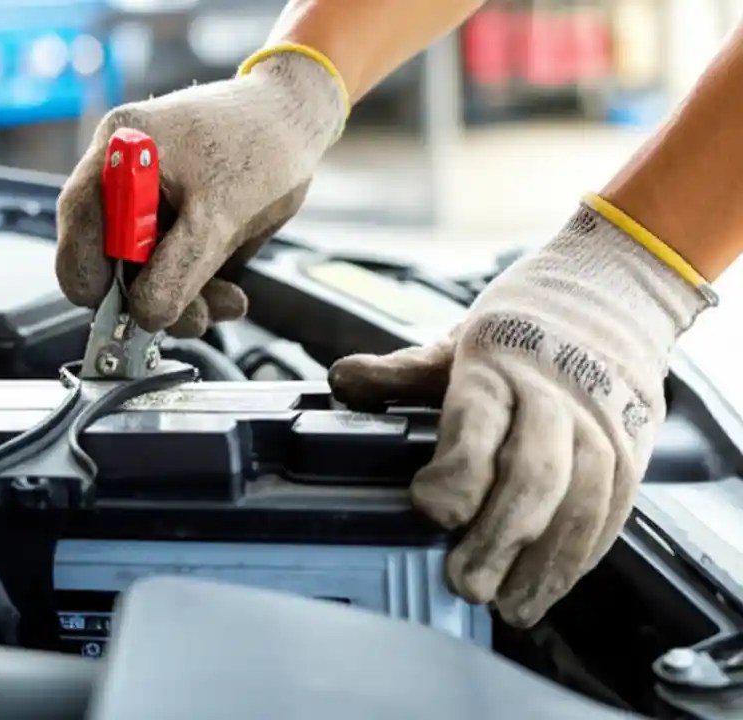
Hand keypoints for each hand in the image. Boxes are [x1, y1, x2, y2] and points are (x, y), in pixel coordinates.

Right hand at [55, 51, 345, 337]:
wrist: (297, 120)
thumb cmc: (262, 140)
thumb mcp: (221, 213)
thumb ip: (178, 268)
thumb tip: (146, 315)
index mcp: (119, 152)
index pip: (78, 221)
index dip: (91, 272)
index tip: (120, 311)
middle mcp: (123, 177)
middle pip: (109, 256)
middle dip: (150, 295)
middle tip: (193, 317)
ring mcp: (147, 204)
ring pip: (143, 273)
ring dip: (183, 301)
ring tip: (225, 303)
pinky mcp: (172, 224)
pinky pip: (171, 270)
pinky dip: (198, 290)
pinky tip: (228, 294)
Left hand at [328, 203, 710, 626]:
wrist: (607, 297)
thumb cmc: (515, 332)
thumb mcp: (452, 344)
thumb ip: (399, 373)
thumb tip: (341, 379)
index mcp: (499, 366)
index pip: (479, 423)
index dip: (458, 472)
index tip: (428, 509)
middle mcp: (556, 396)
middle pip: (534, 474)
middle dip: (498, 536)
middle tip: (464, 582)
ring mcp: (601, 425)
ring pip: (580, 501)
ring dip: (544, 563)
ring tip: (507, 606)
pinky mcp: (633, 451)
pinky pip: (613, 512)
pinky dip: (580, 557)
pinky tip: (547, 587)